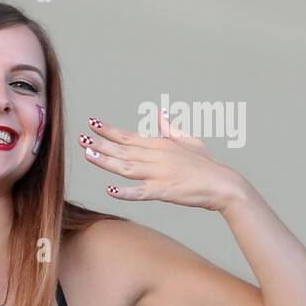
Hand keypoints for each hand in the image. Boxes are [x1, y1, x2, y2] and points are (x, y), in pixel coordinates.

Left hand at [79, 111, 245, 211]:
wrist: (224, 185)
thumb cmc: (207, 165)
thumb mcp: (189, 141)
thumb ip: (170, 129)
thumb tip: (160, 113)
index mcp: (161, 145)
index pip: (129, 136)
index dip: (109, 130)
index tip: (92, 123)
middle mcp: (157, 156)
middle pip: (123, 149)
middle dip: (100, 144)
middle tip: (81, 139)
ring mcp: (160, 173)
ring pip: (127, 167)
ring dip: (106, 161)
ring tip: (88, 155)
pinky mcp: (164, 191)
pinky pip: (141, 192)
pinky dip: (126, 192)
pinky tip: (110, 190)